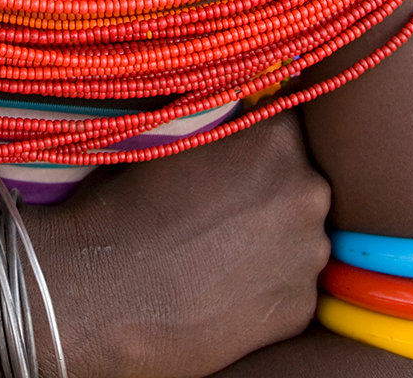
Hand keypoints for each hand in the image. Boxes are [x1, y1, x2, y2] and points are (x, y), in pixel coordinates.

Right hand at [30, 111, 331, 377]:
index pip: (286, 125)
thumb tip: (232, 105)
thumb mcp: (170, 136)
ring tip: (214, 256)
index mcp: (276, 137)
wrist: (102, 295)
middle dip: (270, 192)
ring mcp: (309, 253)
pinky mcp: (301, 307)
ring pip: (300, 237)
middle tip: (219, 212)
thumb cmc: (122, 207)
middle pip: (300, 182)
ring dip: (271, 242)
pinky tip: (220, 290)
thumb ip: (218, 120)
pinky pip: (292, 287)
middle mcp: (308, 191)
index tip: (232, 159)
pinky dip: (264, 289)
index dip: (257, 141)